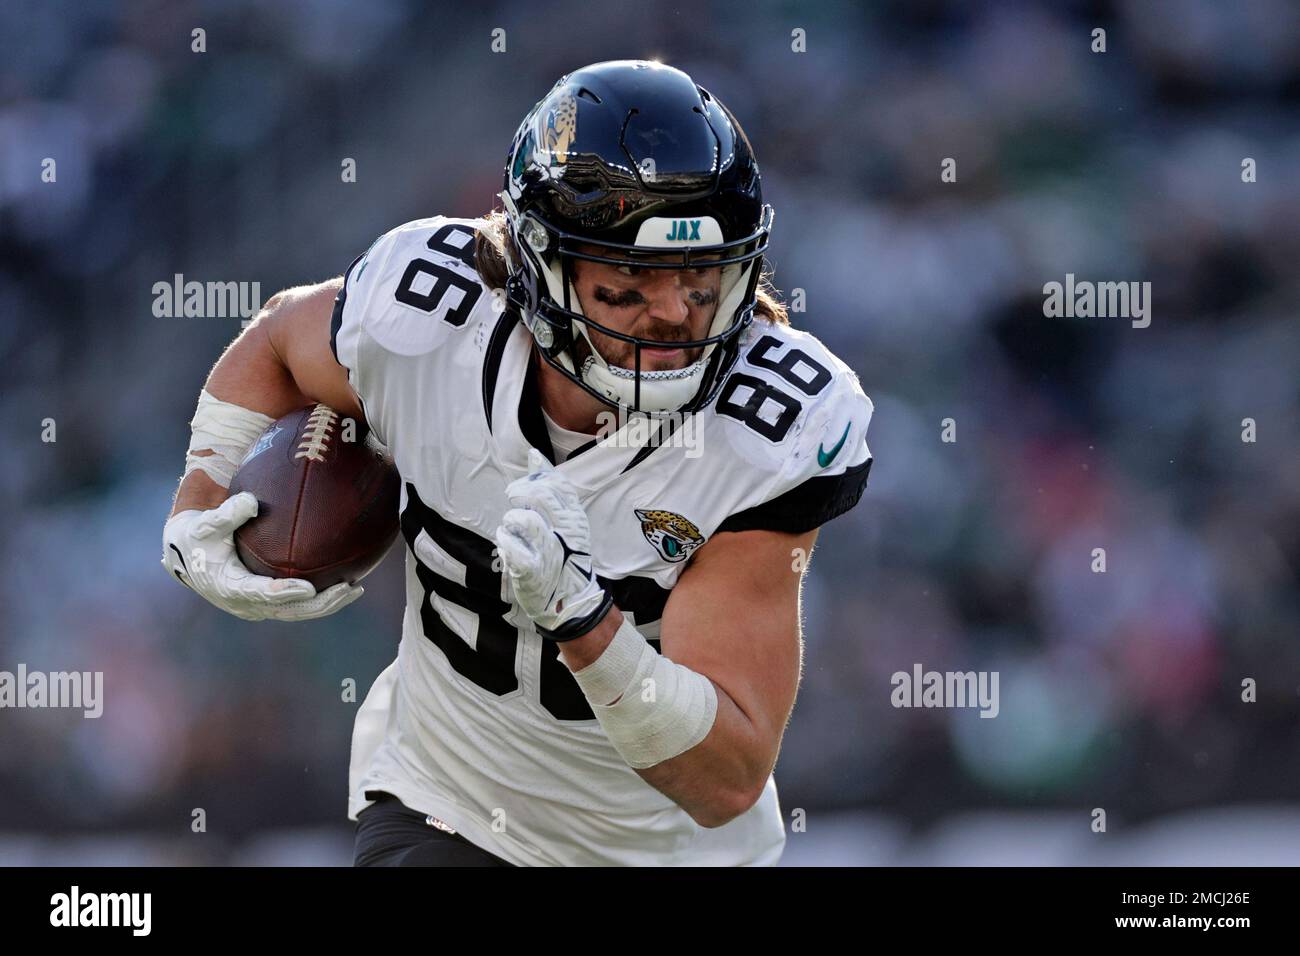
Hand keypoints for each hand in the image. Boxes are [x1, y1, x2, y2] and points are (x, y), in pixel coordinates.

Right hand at [162, 491, 363, 621]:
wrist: (188, 554)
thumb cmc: (199, 535)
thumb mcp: (206, 523)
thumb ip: (227, 514)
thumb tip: (252, 501)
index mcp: (230, 586)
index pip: (261, 594)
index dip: (284, 593)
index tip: (310, 587)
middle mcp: (246, 603)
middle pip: (288, 610)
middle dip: (319, 604)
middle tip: (348, 589)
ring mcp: (257, 606)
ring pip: (296, 611)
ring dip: (326, 604)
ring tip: (355, 589)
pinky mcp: (266, 603)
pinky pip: (296, 604)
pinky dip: (319, 598)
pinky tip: (345, 583)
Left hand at [494, 449, 611, 639]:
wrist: (571, 602)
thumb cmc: (564, 556)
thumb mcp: (565, 522)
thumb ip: (551, 489)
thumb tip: (534, 455)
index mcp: (574, 518)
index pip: (557, 484)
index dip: (535, 479)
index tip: (522, 487)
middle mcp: (565, 531)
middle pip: (540, 496)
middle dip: (520, 493)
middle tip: (513, 501)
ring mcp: (550, 550)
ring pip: (522, 519)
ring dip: (511, 522)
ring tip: (513, 531)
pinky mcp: (532, 570)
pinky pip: (511, 546)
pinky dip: (505, 542)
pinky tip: (508, 546)